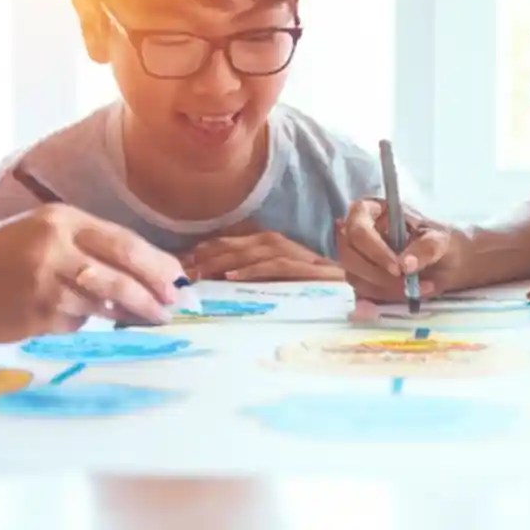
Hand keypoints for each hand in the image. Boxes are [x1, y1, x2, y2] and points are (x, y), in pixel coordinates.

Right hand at [0, 204, 185, 340]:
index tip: (179, 278)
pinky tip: (80, 320)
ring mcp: (46, 282)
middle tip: (175, 304)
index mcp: (60, 219)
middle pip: (123, 270)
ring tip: (153, 319)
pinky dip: (85, 323)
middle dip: (155, 290)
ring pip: (106, 301)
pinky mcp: (37, 314)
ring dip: (135, 313)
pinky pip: (77, 322)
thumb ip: (84, 247)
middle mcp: (55, 246)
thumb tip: (143, 273)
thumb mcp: (38, 235)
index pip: (123, 241)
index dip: (156, 263)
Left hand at [183, 231, 344, 281]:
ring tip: (199, 276)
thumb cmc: (310, 286)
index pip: (226, 244)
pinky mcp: (304, 267)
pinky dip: (251, 270)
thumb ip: (249, 277)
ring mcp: (290, 252)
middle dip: (204, 259)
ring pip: (248, 254)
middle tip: (180, 275)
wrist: (351, 285)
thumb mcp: (274, 279)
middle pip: (233, 247)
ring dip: (221, 263)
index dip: (201, 253)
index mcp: (266, 244)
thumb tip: (213, 283)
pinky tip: (231, 278)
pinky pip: (273, 266)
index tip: (177, 267)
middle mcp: (275, 242)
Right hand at [336, 198, 462, 302]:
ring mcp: (357, 258)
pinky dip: (382, 301)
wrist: (451, 263)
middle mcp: (357, 233)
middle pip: (348, 255)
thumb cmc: (441, 241)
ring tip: (418, 289)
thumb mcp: (441, 240)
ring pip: (354, 277)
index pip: (358, 229)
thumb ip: (425, 248)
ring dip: (385, 289)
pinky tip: (406, 299)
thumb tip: (406, 264)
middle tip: (409, 285)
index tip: (397, 268)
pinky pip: (361, 295)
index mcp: (372, 211)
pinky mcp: (362, 280)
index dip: (374, 250)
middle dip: (379, 275)